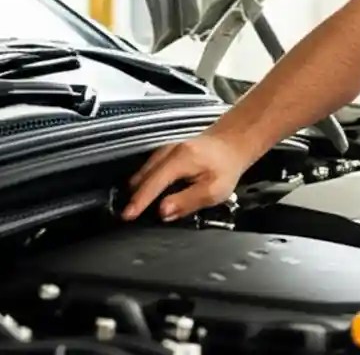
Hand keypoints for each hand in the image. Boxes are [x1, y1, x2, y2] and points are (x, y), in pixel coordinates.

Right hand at [120, 130, 255, 221]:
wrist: (232, 143)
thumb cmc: (226, 167)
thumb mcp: (214, 190)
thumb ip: (187, 201)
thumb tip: (163, 211)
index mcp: (181, 159)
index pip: (153, 183)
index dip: (139, 201)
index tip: (127, 215)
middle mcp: (168, 151)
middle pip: (143, 177)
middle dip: (135, 197)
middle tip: (129, 216)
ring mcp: (165, 149)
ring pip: (143, 172)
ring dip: (138, 190)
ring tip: (135, 208)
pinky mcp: (165, 151)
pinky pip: (148, 169)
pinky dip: (145, 182)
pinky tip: (146, 195)